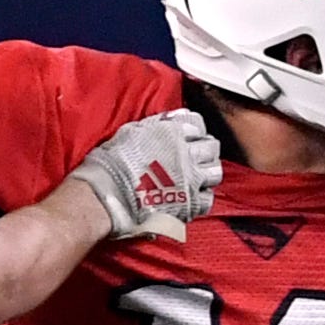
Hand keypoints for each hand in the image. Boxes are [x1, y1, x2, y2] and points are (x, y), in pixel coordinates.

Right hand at [64, 110, 223, 241]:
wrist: (109, 195)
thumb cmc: (111, 163)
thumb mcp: (130, 132)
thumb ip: (153, 126)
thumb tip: (165, 122)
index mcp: (171, 131)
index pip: (197, 123)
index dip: (194, 130)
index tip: (189, 135)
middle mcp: (186, 152)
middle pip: (211, 147)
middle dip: (205, 150)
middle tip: (196, 157)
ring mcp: (191, 178)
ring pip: (215, 172)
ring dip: (207, 173)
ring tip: (196, 177)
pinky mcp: (190, 202)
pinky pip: (208, 199)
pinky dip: (202, 197)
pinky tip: (191, 197)